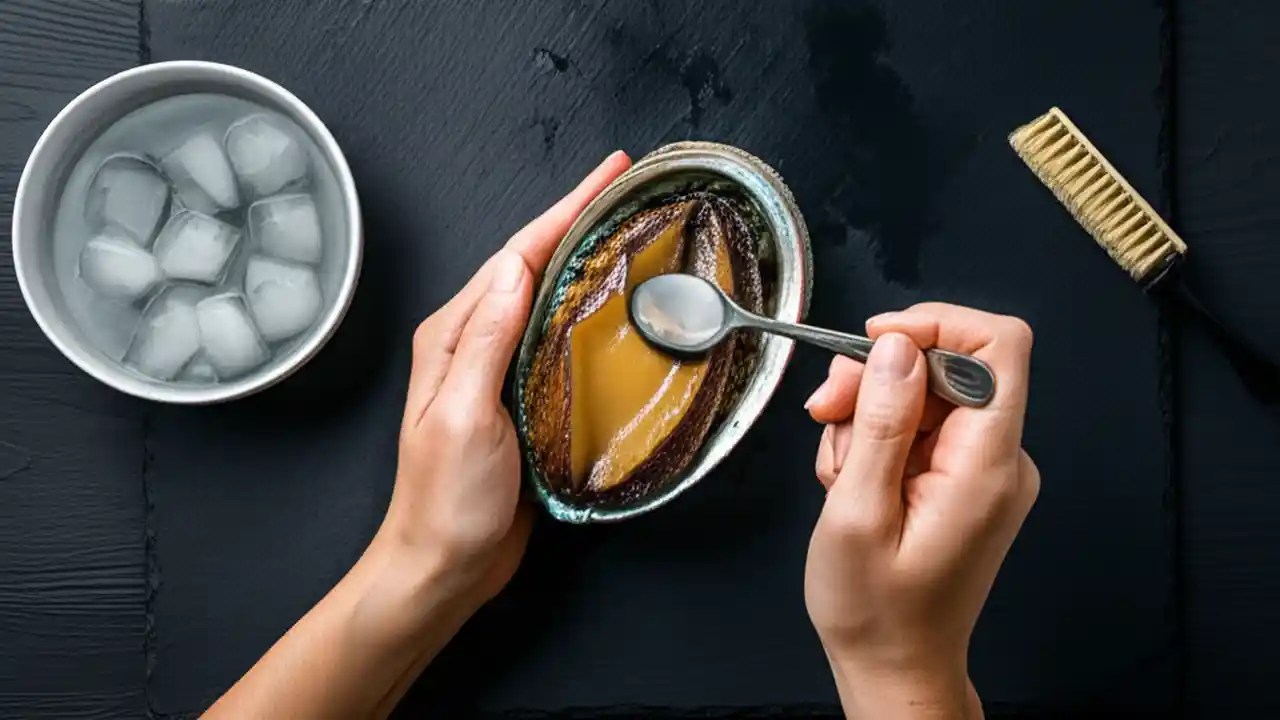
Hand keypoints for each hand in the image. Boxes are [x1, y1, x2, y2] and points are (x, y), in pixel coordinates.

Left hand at [379, 150, 632, 604]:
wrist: (442, 566)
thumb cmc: (447, 500)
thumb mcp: (465, 414)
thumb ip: (487, 339)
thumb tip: (516, 264)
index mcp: (454, 335)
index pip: (516, 256)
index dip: (564, 209)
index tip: (608, 173)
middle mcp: (473, 342)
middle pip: (532, 265)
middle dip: (578, 222)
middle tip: (629, 191)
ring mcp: (497, 370)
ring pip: (547, 298)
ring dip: (584, 261)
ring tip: (629, 233)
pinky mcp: (520, 399)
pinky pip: (557, 340)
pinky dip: (586, 313)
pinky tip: (613, 310)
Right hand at [803, 303, 1038, 718]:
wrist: (896, 667)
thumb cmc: (874, 610)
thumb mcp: (857, 513)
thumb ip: (881, 424)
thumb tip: (897, 348)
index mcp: (988, 465)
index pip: (998, 346)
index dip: (935, 324)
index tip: (874, 343)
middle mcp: (1000, 459)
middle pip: (950, 366)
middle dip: (878, 378)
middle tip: (824, 413)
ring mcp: (984, 471)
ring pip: (925, 396)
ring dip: (868, 418)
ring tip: (838, 474)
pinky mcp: (964, 481)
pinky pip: (922, 429)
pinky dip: (878, 442)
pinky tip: (853, 483)